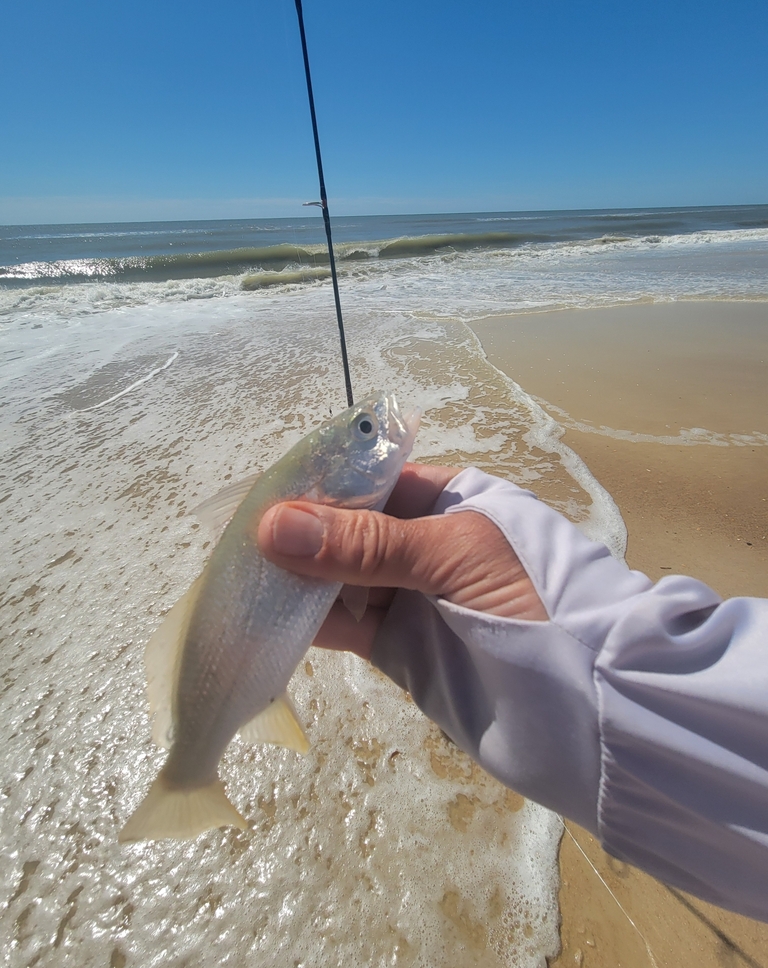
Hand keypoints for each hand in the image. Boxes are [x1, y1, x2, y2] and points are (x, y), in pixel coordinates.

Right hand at [257, 464, 546, 659]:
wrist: (589, 708)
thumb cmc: (535, 603)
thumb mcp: (454, 556)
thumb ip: (367, 546)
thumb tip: (273, 526)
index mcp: (447, 500)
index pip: (369, 482)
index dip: (316, 487)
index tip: (259, 497)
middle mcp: (422, 543)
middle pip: (345, 531)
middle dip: (295, 534)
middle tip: (233, 542)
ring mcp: (408, 596)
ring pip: (337, 579)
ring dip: (293, 578)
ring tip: (238, 578)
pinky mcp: (398, 646)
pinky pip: (343, 624)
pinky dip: (305, 621)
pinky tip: (265, 617)